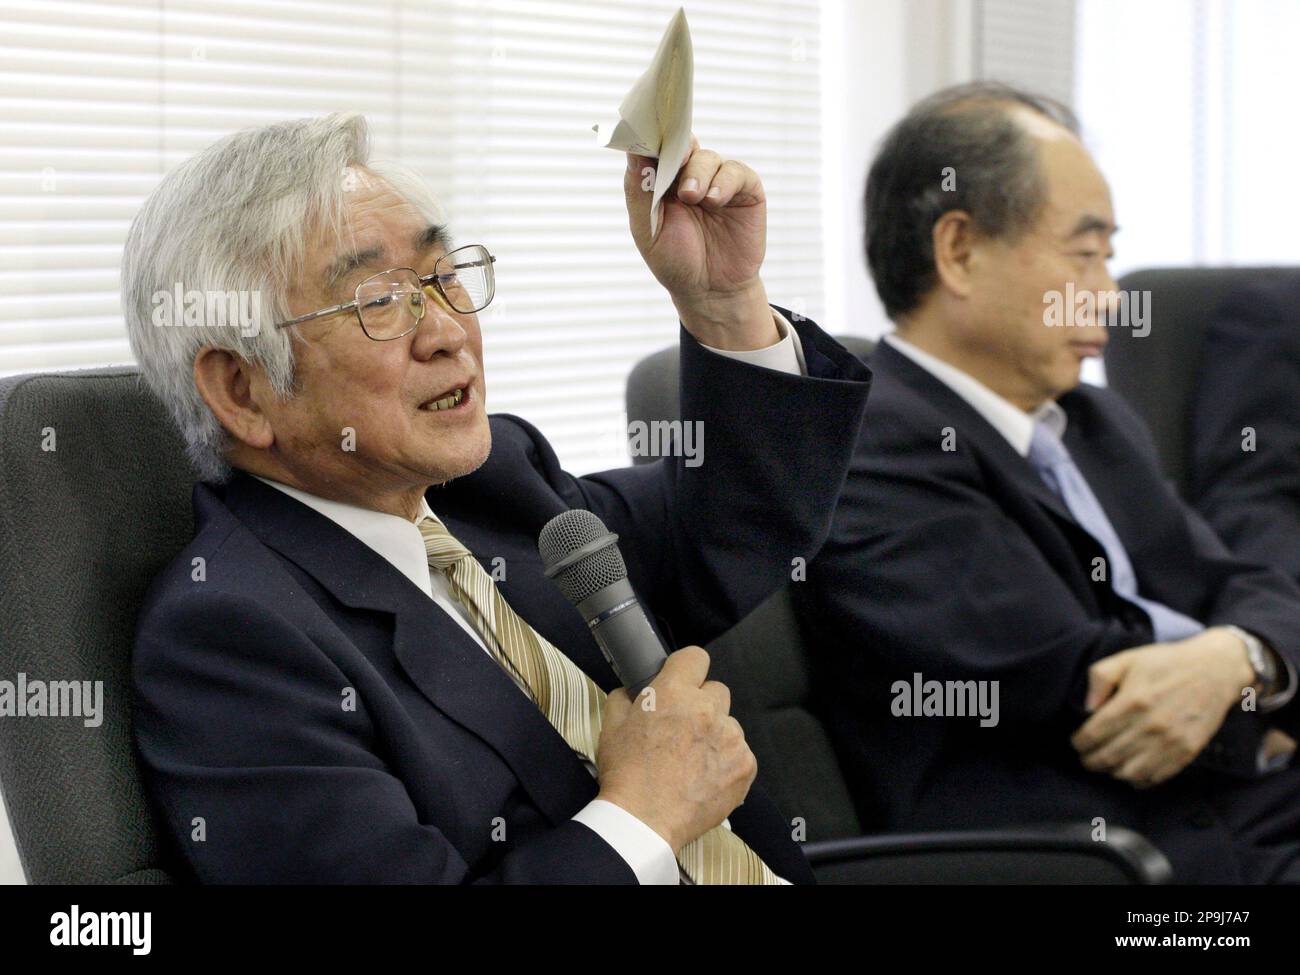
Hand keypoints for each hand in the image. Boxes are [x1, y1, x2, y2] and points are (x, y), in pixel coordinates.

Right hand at [594, 646, 756, 853]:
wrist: (644, 820)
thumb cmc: (626, 774)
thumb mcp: (611, 726)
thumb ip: (624, 698)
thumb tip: (632, 690)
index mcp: (673, 692)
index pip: (696, 656)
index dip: (687, 669)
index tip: (683, 682)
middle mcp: (707, 709)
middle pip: (716, 691)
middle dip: (702, 705)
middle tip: (684, 729)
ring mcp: (730, 737)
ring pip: (729, 725)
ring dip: (716, 736)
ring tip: (693, 762)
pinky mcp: (745, 765)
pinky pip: (741, 754)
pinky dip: (727, 763)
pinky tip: (706, 778)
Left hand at [622, 135, 776, 350]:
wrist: (711, 291)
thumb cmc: (676, 262)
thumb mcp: (647, 232)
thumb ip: (639, 193)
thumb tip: (633, 153)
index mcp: (661, 182)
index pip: (654, 148)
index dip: (650, 139)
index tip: (645, 137)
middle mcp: (689, 176)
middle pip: (682, 144)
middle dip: (676, 150)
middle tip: (673, 164)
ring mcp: (717, 181)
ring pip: (707, 157)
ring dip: (698, 172)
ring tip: (693, 198)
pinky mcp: (744, 190)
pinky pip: (735, 172)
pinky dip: (724, 182)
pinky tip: (714, 200)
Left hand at [1070, 629, 1255, 786]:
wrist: (1215, 670)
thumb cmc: (1166, 663)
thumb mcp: (1126, 659)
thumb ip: (1099, 678)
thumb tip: (1087, 708)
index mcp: (1132, 701)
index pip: (1094, 734)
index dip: (1080, 743)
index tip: (1076, 743)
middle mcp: (1150, 726)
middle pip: (1108, 756)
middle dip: (1091, 761)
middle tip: (1086, 759)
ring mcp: (1170, 742)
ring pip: (1129, 772)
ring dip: (1112, 772)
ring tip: (1106, 765)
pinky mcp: (1187, 752)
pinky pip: (1156, 777)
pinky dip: (1138, 781)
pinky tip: (1130, 773)